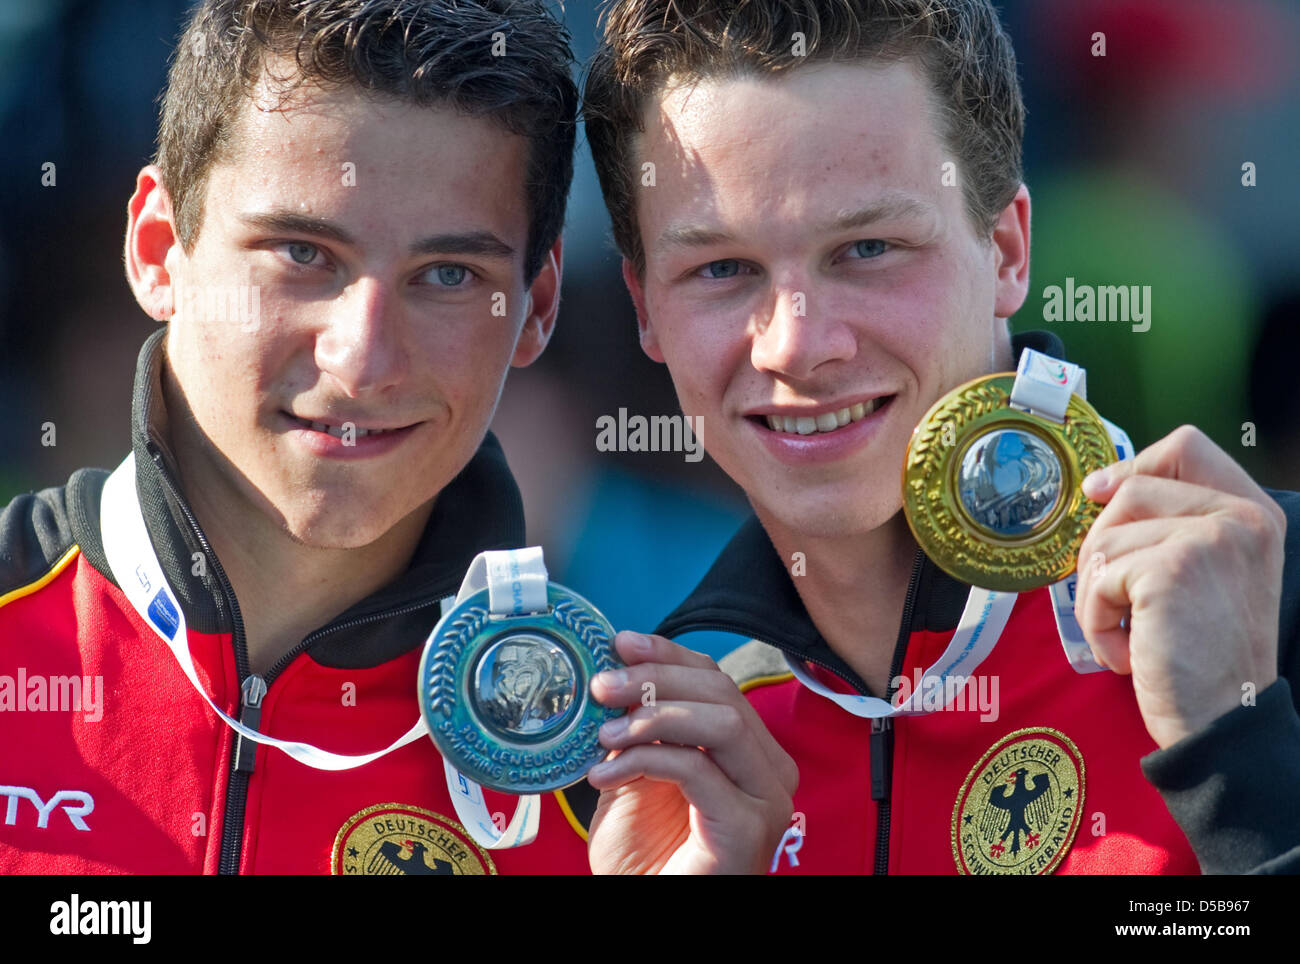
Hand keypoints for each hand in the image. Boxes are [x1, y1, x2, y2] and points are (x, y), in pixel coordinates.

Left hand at [584, 631, 797, 873]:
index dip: (669, 655)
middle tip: (602, 685)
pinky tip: (604, 774)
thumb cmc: (646, 857)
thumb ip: (637, 728)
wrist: (650, 909)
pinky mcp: (748, 827)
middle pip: (722, 693)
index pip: (716, 681)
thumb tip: (614, 672)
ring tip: (604, 733)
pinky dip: (645, 759)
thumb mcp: (636, 774)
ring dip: (654, 715)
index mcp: (750, 751)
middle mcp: (770, 770)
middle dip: (655, 678)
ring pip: (722, 722)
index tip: (621, 643)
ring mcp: (766, 799)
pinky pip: (697, 769)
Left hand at [1074, 425, 1286, 748]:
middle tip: (1115, 603)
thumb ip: (1173, 526)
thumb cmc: (1203, 657)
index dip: (1133, 465)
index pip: (1186, 447)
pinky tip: (1127, 653)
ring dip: (1095, 596)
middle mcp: (1241, 518)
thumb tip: (1100, 487)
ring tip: (1127, 636)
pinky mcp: (1171, 569)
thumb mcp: (1206, 575)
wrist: (1224, 721)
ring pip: (1104, 540)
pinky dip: (1096, 621)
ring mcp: (1209, 539)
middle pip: (1130, 491)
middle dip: (1100, 547)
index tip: (1099, 494)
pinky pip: (1098, 578)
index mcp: (1253, 513)